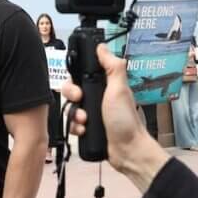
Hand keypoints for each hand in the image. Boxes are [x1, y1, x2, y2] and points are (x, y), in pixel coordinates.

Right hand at [62, 43, 152, 174]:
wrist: (127, 151)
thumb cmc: (126, 120)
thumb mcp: (120, 89)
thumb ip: (112, 66)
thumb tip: (102, 47)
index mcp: (106, 85)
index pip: (82, 74)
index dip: (75, 77)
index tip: (78, 85)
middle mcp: (98, 97)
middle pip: (72, 90)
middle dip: (72, 97)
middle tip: (80, 101)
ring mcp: (92, 113)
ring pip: (70, 108)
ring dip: (73, 115)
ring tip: (84, 121)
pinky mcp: (88, 128)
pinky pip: (71, 124)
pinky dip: (75, 127)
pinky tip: (84, 130)